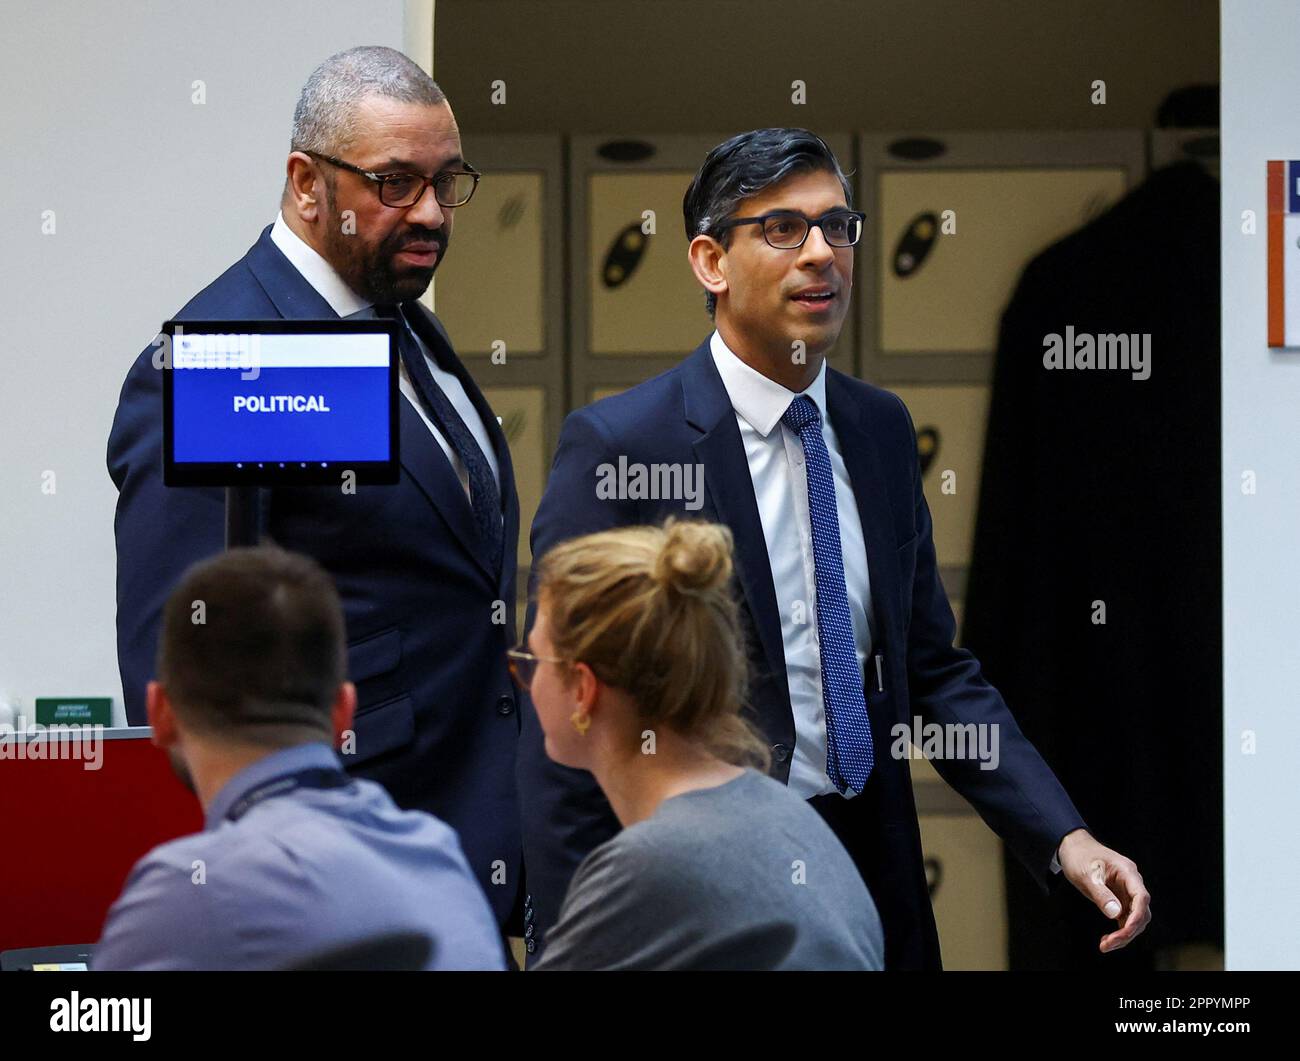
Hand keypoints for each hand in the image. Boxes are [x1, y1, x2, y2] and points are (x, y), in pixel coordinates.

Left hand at [1056, 828, 1151, 952]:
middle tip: (1109, 944)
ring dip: (1124, 934)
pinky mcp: (1120, 899)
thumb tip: (1115, 914)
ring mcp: (1127, 891)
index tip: (1125, 931)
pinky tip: (1107, 939)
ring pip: (1135, 918)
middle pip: (1141, 912)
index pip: (1141, 897)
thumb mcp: (1086, 875)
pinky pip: (1126, 918)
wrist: (1073, 848)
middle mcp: (1131, 883)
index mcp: (1127, 872)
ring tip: (1106, 945)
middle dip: (1128, 931)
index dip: (1136, 917)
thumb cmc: (1080, 856)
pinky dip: (1119, 930)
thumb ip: (1101, 894)